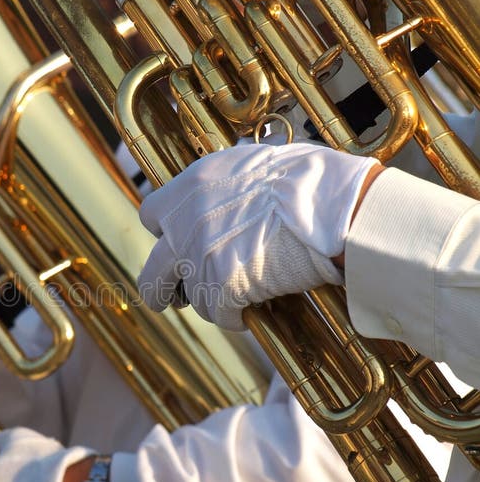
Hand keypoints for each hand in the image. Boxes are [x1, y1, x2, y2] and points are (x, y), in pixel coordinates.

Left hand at [137, 141, 381, 329]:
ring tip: (245, 296)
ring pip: (193, 298)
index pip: (152, 216)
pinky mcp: (220, 287)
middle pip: (153, 272)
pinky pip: (220, 315)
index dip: (167, 234)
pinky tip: (255, 309)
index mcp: (190, 186)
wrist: (330, 206)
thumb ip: (223, 187)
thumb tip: (223, 200)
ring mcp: (199, 257)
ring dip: (215, 301)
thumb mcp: (252, 165)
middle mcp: (184, 223)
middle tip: (168, 300)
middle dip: (161, 288)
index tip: (179, 244)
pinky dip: (236, 317)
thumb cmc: (308, 181)